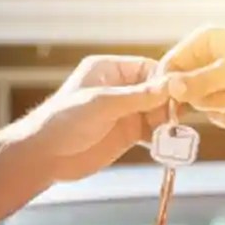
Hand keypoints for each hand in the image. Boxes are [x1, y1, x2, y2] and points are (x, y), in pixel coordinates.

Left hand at [13, 56, 170, 180]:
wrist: (45, 156)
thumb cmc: (64, 120)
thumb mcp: (103, 103)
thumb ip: (138, 96)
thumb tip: (171, 85)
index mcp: (110, 69)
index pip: (149, 69)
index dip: (166, 81)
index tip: (180, 95)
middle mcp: (120, 88)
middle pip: (157, 91)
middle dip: (169, 104)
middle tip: (176, 119)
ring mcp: (124, 112)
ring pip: (157, 112)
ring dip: (168, 123)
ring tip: (174, 135)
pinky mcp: (127, 134)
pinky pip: (152, 132)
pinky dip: (162, 138)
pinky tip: (168, 146)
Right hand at [160, 26, 224, 129]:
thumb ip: (198, 82)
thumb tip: (169, 88)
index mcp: (207, 41)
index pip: (172, 62)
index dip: (169, 82)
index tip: (172, 99)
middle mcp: (211, 60)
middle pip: (183, 88)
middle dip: (202, 96)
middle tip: (224, 91)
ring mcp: (222, 83)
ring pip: (201, 106)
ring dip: (221, 106)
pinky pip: (218, 117)